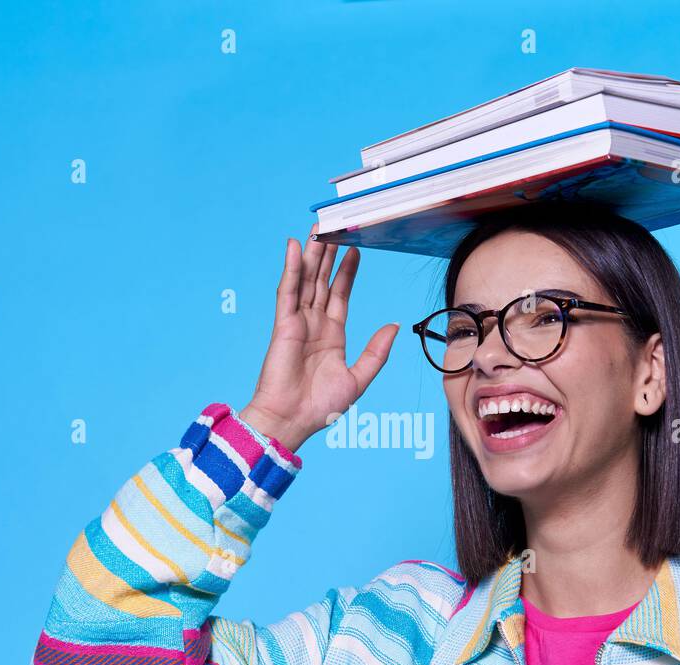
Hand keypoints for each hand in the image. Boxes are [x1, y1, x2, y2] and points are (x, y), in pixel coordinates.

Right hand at [240, 225, 398, 452]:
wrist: (293, 422)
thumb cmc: (320, 407)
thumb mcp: (358, 378)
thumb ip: (376, 351)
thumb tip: (395, 325)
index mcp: (331, 335)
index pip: (340, 294)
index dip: (347, 272)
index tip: (356, 249)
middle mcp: (313, 324)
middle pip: (322, 281)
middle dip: (329, 255)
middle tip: (336, 228)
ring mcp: (297, 322)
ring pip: (306, 280)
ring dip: (311, 254)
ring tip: (319, 229)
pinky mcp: (283, 325)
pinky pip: (288, 291)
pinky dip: (291, 268)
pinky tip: (295, 247)